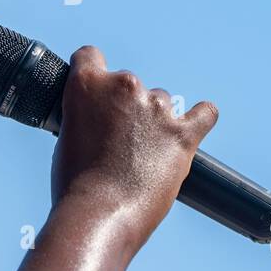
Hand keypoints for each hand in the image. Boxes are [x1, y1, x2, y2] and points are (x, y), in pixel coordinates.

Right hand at [49, 45, 218, 250]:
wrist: (99, 214)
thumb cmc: (75, 184)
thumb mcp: (65, 135)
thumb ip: (84, 113)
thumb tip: (99, 119)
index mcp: (88, 84)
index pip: (90, 55)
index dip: (92, 72)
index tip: (96, 91)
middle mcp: (124, 86)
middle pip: (129, 84)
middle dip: (125, 107)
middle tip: (118, 141)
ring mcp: (157, 108)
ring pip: (161, 101)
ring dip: (154, 121)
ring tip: (143, 155)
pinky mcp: (182, 134)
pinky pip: (204, 114)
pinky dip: (201, 117)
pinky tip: (195, 122)